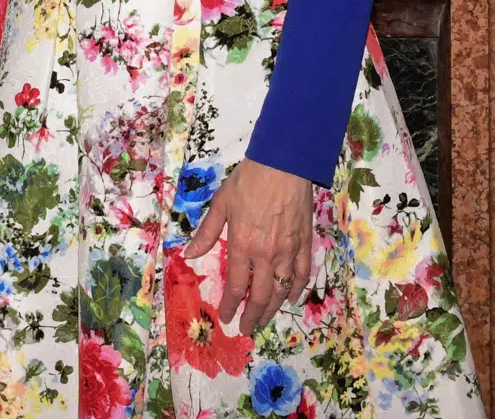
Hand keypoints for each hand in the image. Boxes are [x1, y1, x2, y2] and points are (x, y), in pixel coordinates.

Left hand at [188, 160, 314, 335]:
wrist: (282, 166)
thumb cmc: (247, 182)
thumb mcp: (220, 204)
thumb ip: (207, 233)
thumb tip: (189, 254)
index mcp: (243, 245)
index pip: (237, 286)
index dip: (231, 305)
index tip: (227, 318)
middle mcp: (267, 254)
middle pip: (260, 295)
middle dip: (253, 316)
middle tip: (247, 329)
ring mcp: (289, 251)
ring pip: (282, 290)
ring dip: (273, 309)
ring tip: (264, 320)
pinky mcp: (305, 244)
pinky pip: (302, 275)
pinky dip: (296, 290)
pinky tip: (289, 298)